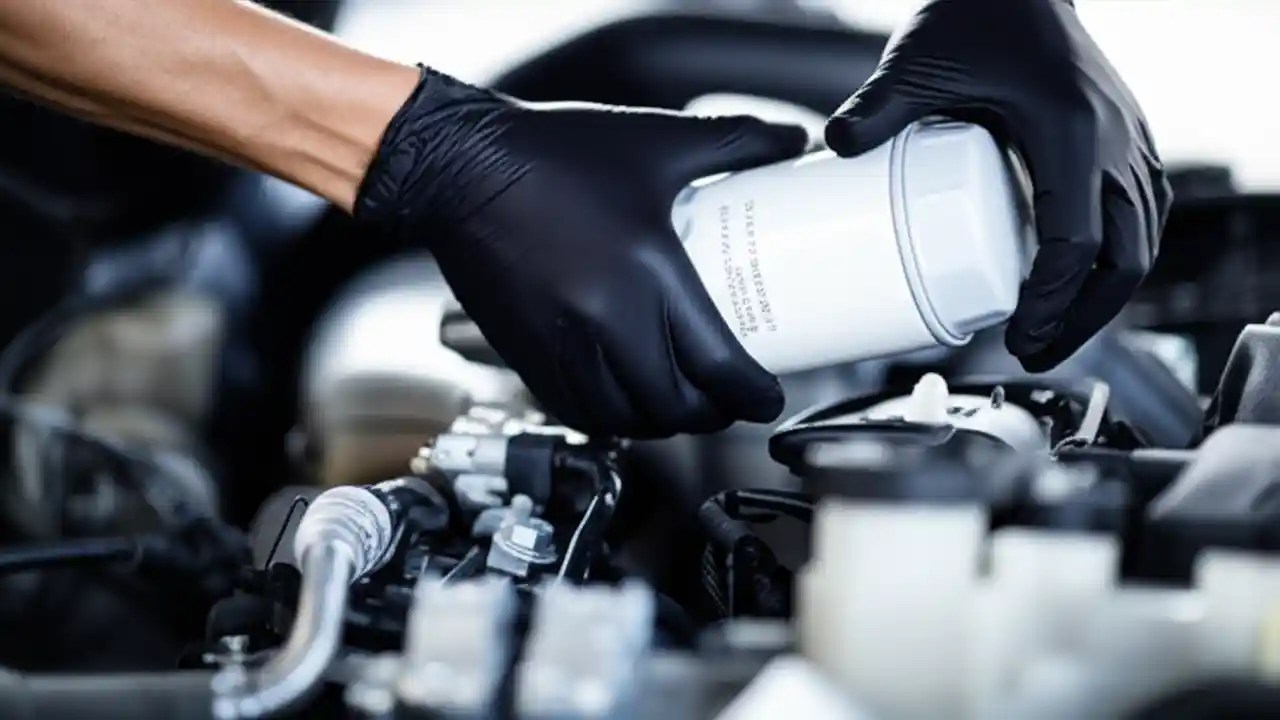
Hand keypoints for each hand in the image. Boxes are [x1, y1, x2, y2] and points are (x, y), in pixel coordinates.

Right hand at [356, 67, 807, 437]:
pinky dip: (611, 418)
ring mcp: (561, 343)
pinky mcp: (526, 354)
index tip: (768, 395)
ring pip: (625, 418)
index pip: (717, 364)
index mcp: (646, 271)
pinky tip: (626, 405)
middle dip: (713, 414)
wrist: (459, 165)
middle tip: (731, 401)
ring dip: (662, 424)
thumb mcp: (656, 140)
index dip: (753, 394)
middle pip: (675, 405)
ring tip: (683, 407)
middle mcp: (603, 318)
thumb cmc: (552, 153)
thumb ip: (733, 139)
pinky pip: (576, 410)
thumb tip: (792, 141)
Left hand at [826, 0, 1171, 370]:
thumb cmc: (980, 10)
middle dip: (1084, 319)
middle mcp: (1115, 140)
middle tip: (1033, 351)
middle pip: (1126, 258)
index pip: (1076, 242)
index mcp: (1073, 131)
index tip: (1016, 336)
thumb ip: (876, 107)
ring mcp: (1128, 138)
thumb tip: (833, 147)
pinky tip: (1078, 279)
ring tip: (1052, 330)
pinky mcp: (1125, 138)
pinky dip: (1117, 256)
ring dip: (1104, 295)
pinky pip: (1142, 211)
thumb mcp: (917, 62)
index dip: (1050, 301)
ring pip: (1143, 239)